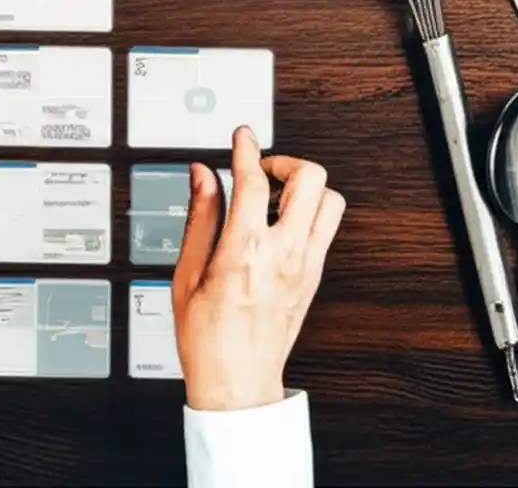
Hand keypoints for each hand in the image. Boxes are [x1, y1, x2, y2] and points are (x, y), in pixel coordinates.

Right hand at [173, 126, 344, 411]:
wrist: (237, 380)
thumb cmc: (207, 336)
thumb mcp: (187, 273)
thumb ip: (200, 217)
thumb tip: (203, 177)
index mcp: (245, 252)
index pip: (253, 181)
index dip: (246, 149)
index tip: (241, 137)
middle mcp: (284, 254)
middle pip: (310, 179)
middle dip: (285, 162)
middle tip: (260, 169)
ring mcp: (306, 265)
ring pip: (330, 201)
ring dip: (304, 186)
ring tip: (273, 194)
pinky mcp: (315, 276)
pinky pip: (325, 227)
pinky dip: (308, 211)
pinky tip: (279, 222)